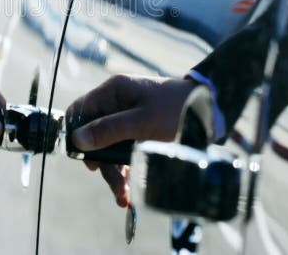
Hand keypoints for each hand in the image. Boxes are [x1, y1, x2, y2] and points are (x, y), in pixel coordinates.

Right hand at [66, 74, 198, 205]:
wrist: (211, 111)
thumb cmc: (176, 109)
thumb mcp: (142, 121)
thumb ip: (109, 130)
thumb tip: (77, 140)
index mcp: (112, 92)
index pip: (79, 110)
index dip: (76, 134)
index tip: (85, 157)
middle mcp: (116, 104)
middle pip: (93, 135)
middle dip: (102, 162)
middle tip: (114, 184)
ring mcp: (126, 119)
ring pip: (108, 148)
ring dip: (114, 172)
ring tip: (123, 195)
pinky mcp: (136, 134)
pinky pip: (121, 152)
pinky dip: (124, 170)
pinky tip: (128, 188)